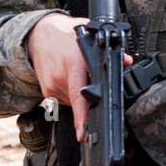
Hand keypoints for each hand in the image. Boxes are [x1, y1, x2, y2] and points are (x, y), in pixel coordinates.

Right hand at [27, 12, 131, 140]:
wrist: (38, 33)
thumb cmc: (66, 35)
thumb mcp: (90, 37)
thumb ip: (110, 51)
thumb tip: (127, 61)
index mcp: (73, 64)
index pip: (78, 94)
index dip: (82, 115)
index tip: (82, 132)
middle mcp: (60, 77)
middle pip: (81, 100)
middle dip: (91, 97)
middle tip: (91, 80)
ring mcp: (51, 86)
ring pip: (74, 102)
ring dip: (80, 94)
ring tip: (78, 74)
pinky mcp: (46, 91)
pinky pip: (65, 99)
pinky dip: (71, 93)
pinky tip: (70, 78)